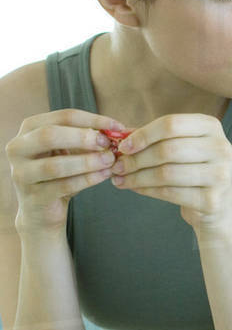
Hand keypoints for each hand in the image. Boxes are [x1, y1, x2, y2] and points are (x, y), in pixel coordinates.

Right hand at [6, 109, 117, 232]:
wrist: (42, 212)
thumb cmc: (58, 176)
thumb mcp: (70, 153)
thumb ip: (86, 140)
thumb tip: (114, 131)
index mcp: (29, 130)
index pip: (62, 117)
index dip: (92, 120)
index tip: (117, 127)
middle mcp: (18, 148)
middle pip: (50, 135)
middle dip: (83, 138)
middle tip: (108, 144)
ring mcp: (22, 173)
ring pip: (55, 164)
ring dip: (87, 162)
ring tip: (109, 161)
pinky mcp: (33, 196)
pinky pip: (63, 186)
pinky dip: (86, 180)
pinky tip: (104, 175)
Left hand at [112, 114, 231, 230]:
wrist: (218, 207)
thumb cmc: (192, 170)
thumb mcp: (178, 147)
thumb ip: (153, 139)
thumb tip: (119, 134)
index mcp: (211, 127)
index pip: (172, 124)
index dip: (144, 134)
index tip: (123, 146)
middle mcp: (221, 148)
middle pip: (168, 149)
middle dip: (137, 159)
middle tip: (117, 166)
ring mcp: (220, 175)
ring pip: (167, 173)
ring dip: (138, 177)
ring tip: (121, 179)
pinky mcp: (212, 200)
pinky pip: (171, 193)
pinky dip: (147, 190)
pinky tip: (136, 188)